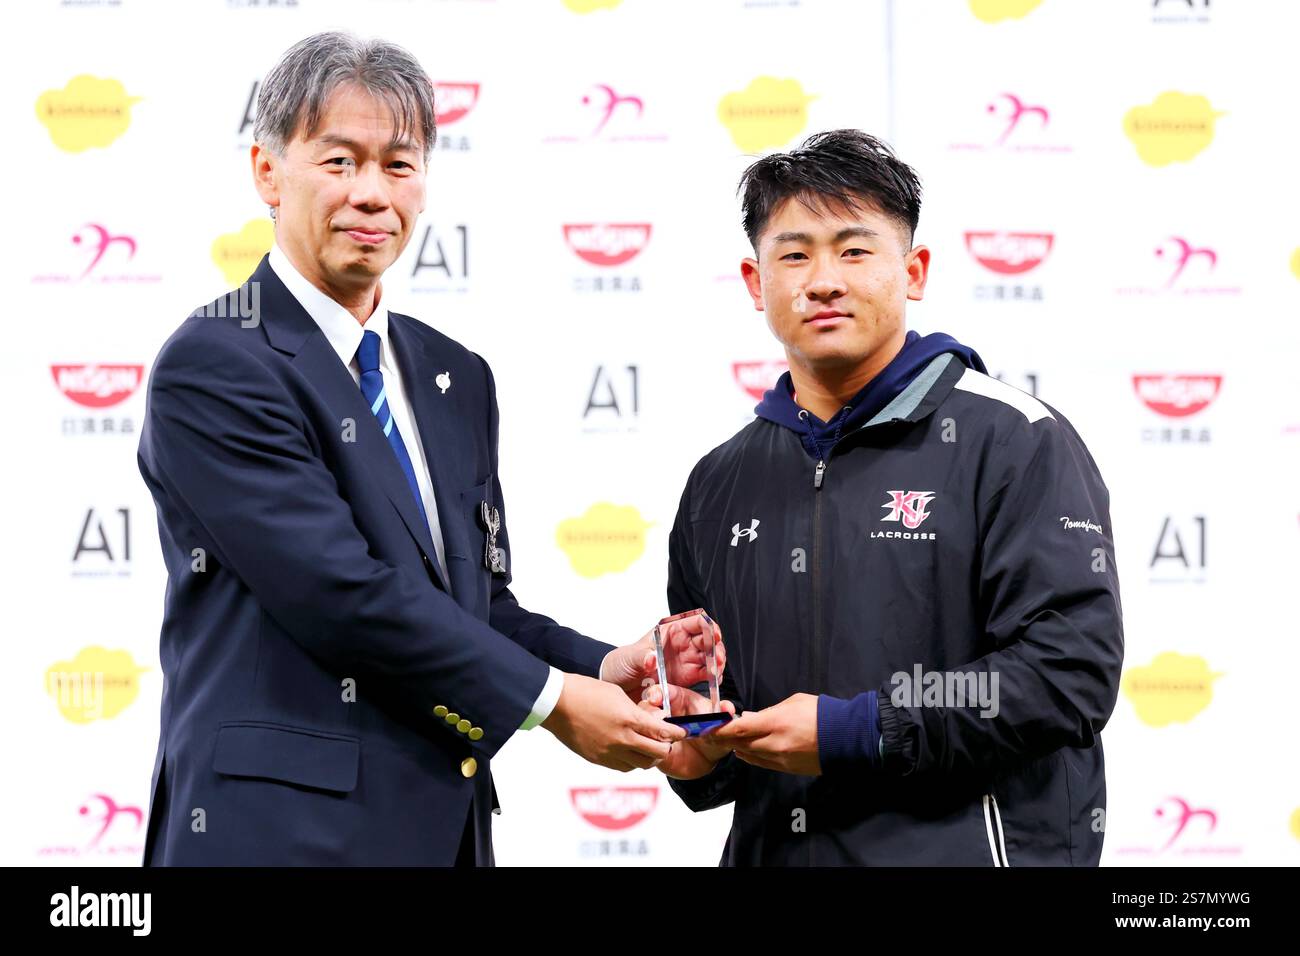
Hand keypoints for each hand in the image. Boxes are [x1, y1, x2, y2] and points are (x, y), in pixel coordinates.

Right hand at [543, 673, 685, 771]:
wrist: (558, 703)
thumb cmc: (586, 691)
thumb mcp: (618, 694)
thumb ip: (636, 711)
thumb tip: (650, 721)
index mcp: (629, 719)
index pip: (662, 732)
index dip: (676, 734)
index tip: (681, 732)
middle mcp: (622, 739)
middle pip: (656, 753)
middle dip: (666, 748)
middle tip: (668, 742)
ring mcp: (609, 752)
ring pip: (641, 765)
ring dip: (650, 758)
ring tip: (651, 750)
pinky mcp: (597, 759)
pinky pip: (623, 767)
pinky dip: (632, 762)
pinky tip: (632, 754)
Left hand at [600, 611, 726, 703]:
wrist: (617, 685)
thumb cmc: (622, 663)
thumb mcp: (629, 658)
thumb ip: (641, 657)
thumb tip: (651, 658)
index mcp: (670, 631)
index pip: (696, 622)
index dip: (708, 626)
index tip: (714, 635)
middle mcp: (682, 644)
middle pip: (708, 640)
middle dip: (717, 647)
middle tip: (718, 659)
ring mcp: (686, 661)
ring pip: (711, 657)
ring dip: (718, 663)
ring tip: (716, 672)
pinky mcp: (688, 679)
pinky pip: (706, 676)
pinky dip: (713, 678)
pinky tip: (714, 682)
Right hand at [638, 684, 736, 780]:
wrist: (707, 758)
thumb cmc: (711, 732)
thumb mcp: (719, 721)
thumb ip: (722, 713)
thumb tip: (728, 709)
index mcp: (676, 698)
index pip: (660, 690)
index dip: (656, 693)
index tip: (656, 697)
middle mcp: (661, 711)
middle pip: (644, 706)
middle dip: (649, 713)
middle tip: (660, 720)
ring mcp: (653, 729)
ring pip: (640, 726)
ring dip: (650, 732)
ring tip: (668, 741)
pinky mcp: (649, 747)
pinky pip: (640, 747)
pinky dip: (649, 749)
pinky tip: (665, 752)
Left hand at [711, 692, 820, 775]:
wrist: (846, 737)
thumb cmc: (821, 713)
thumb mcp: (793, 702)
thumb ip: (768, 711)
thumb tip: (749, 718)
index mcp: (775, 723)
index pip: (739, 729)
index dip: (720, 730)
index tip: (708, 727)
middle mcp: (775, 744)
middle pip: (739, 744)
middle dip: (724, 739)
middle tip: (711, 733)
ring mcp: (781, 759)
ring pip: (749, 755)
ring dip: (736, 747)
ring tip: (728, 739)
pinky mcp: (787, 769)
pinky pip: (761, 763)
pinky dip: (750, 756)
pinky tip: (745, 750)